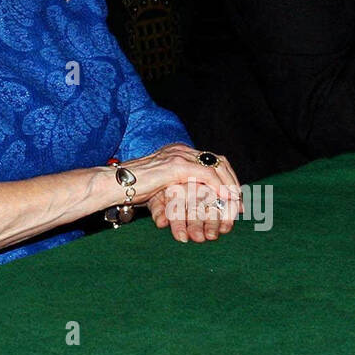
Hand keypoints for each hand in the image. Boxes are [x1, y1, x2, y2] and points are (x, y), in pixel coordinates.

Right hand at [114, 143, 239, 242]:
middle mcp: (181, 150)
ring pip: (215, 166)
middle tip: (239, 202)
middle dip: (233, 181)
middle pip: (218, 160)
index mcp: (179, 152)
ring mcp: (179, 155)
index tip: (235, 198)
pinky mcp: (176, 166)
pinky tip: (223, 199)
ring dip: (229, 186)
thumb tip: (196, 205)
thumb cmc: (133, 188)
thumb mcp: (162, 187)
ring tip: (235, 204)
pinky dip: (218, 186)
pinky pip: (205, 174)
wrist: (115, 184)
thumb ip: (179, 190)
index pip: (212, 160)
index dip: (227, 178)